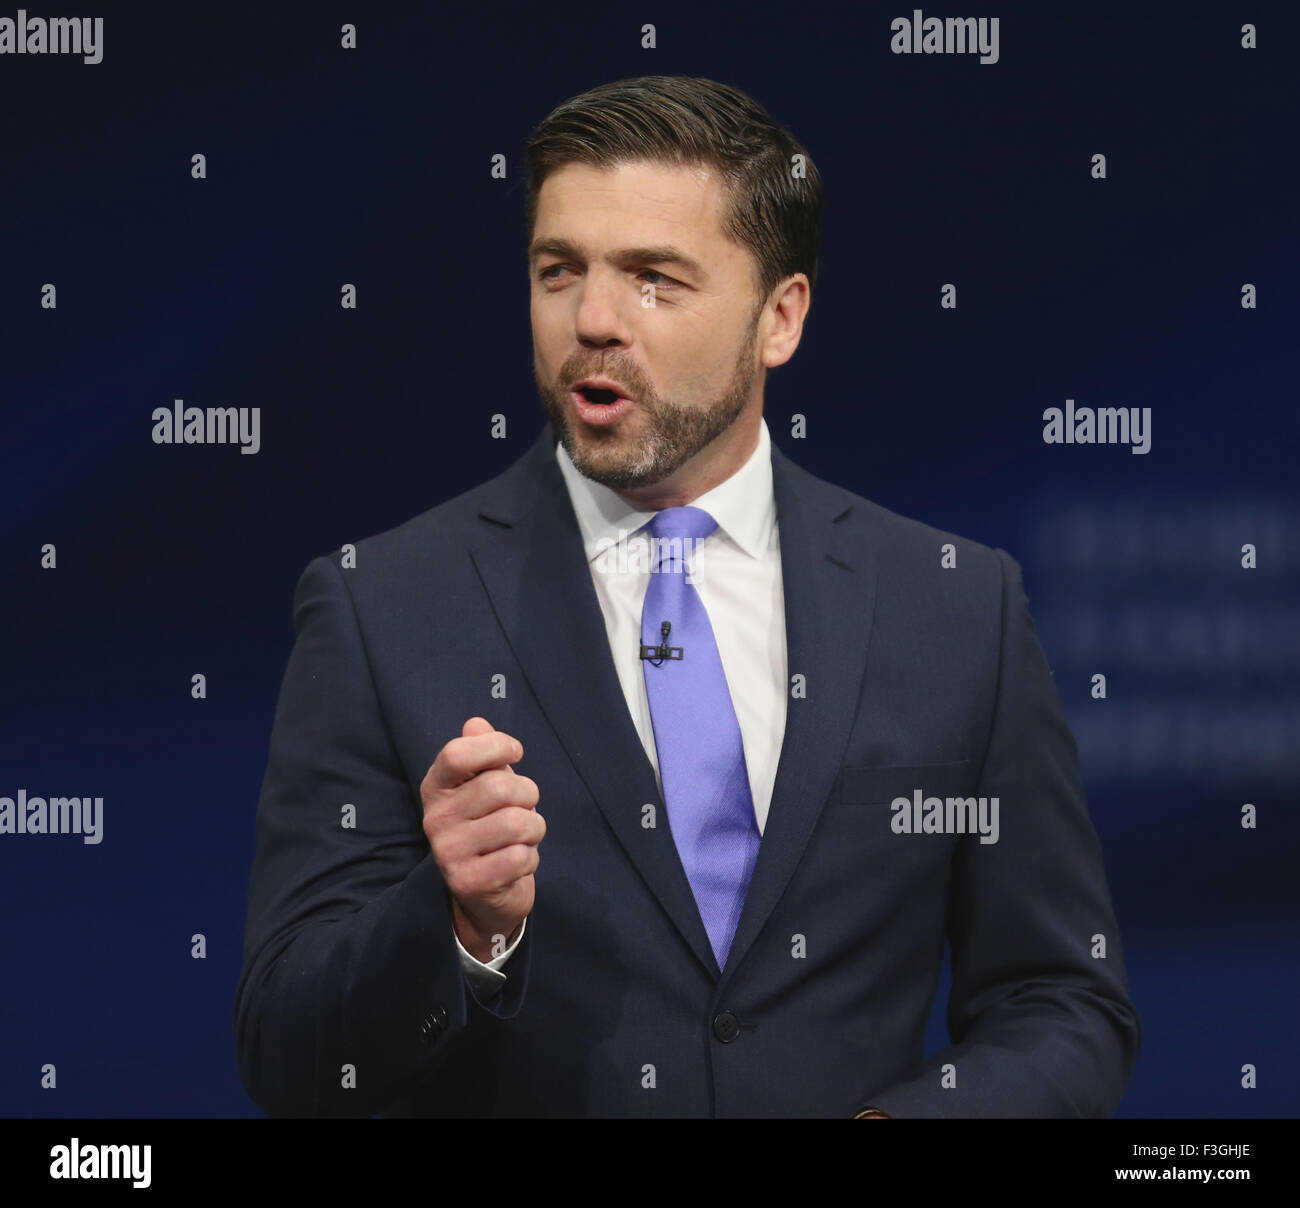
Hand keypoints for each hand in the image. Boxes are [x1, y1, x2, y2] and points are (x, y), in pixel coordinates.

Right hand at [421, 716, 543, 962]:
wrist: (483, 894)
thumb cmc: (489, 826)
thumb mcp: (484, 785)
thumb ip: (482, 752)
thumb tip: (476, 724)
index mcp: (436, 788)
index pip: (457, 753)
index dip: (496, 746)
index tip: (515, 752)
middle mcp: (435, 819)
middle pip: (499, 787)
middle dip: (528, 794)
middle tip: (525, 807)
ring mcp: (449, 853)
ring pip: (516, 823)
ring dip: (534, 828)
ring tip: (524, 835)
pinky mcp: (469, 882)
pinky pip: (520, 856)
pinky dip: (531, 857)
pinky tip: (517, 861)